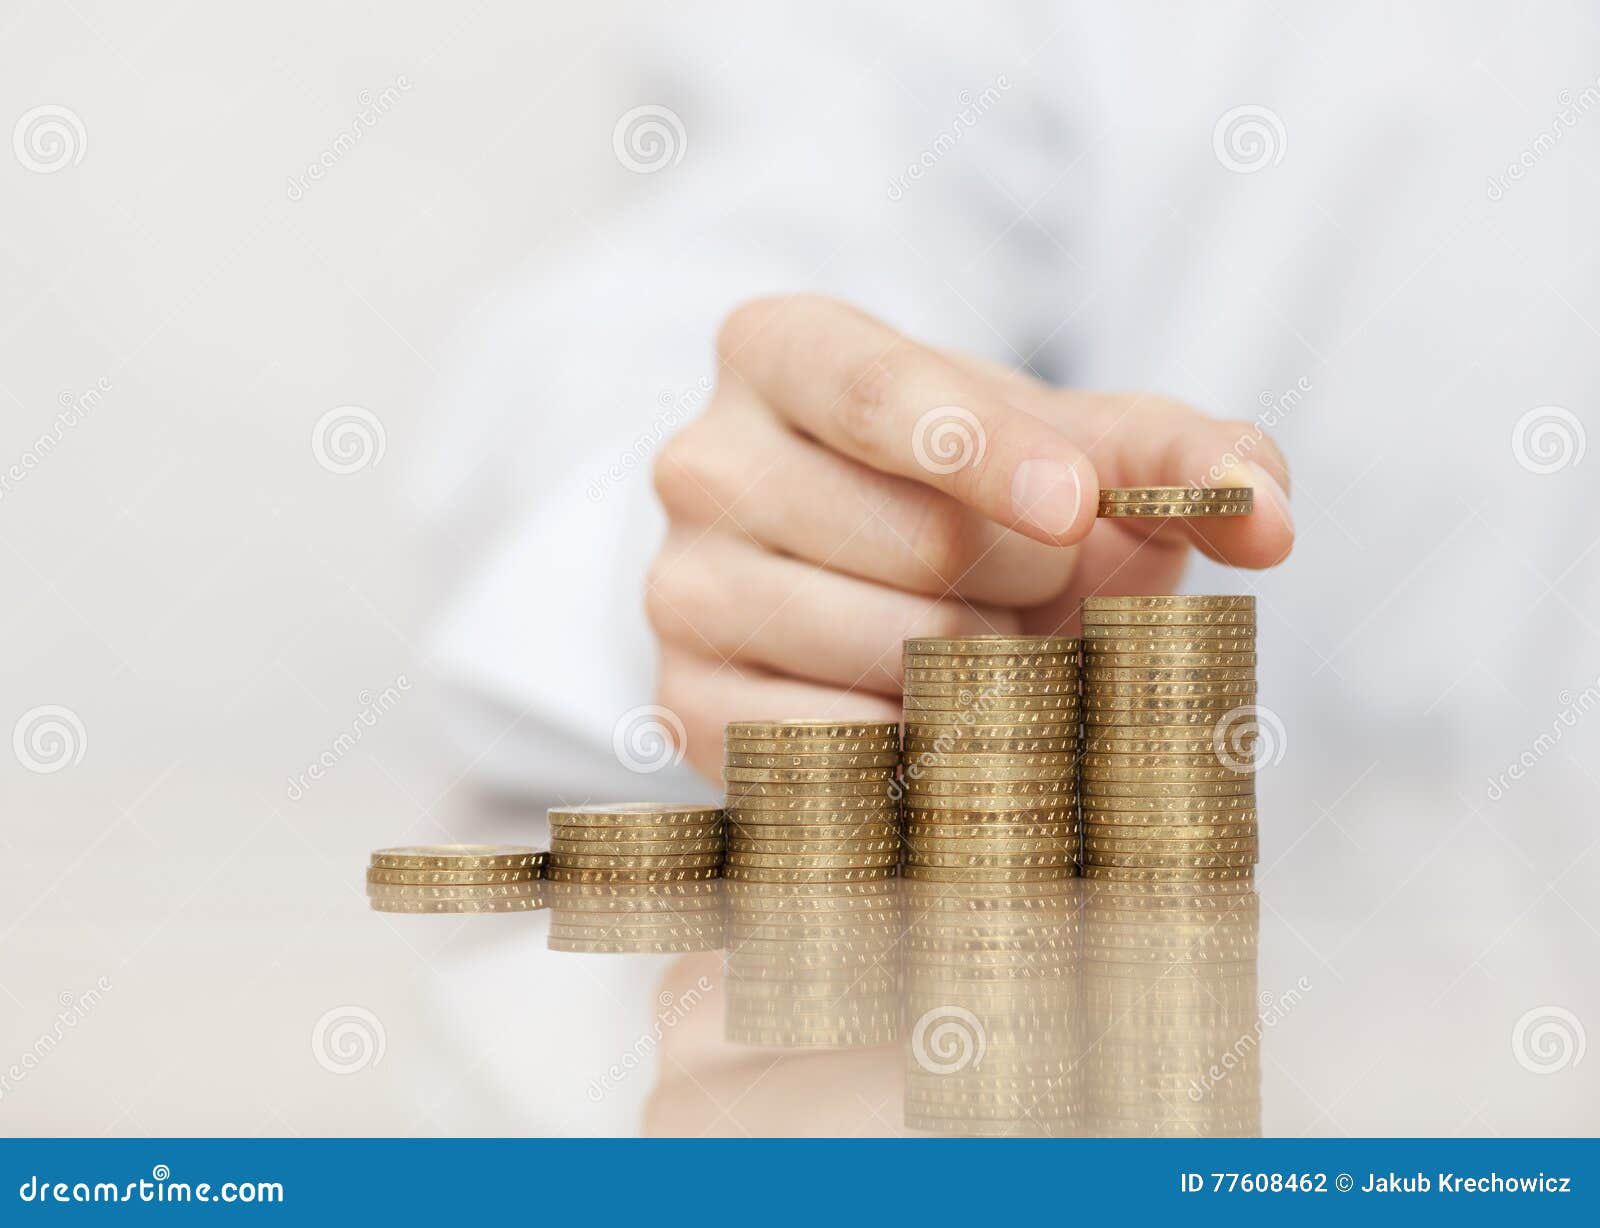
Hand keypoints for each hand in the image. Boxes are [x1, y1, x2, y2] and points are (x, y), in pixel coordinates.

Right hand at [647, 295, 1292, 782]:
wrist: (853, 579)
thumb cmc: (968, 493)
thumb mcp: (1067, 446)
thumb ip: (1178, 454)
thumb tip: (1268, 516)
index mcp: (780, 351)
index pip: (877, 390)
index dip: (988, 452)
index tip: (1079, 513)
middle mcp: (701, 460)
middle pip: (917, 543)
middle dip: (1032, 580)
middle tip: (1042, 582)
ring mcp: (678, 588)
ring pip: (891, 650)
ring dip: (994, 667)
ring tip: (985, 639)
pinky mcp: (683, 704)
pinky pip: (840, 746)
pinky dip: (929, 742)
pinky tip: (935, 708)